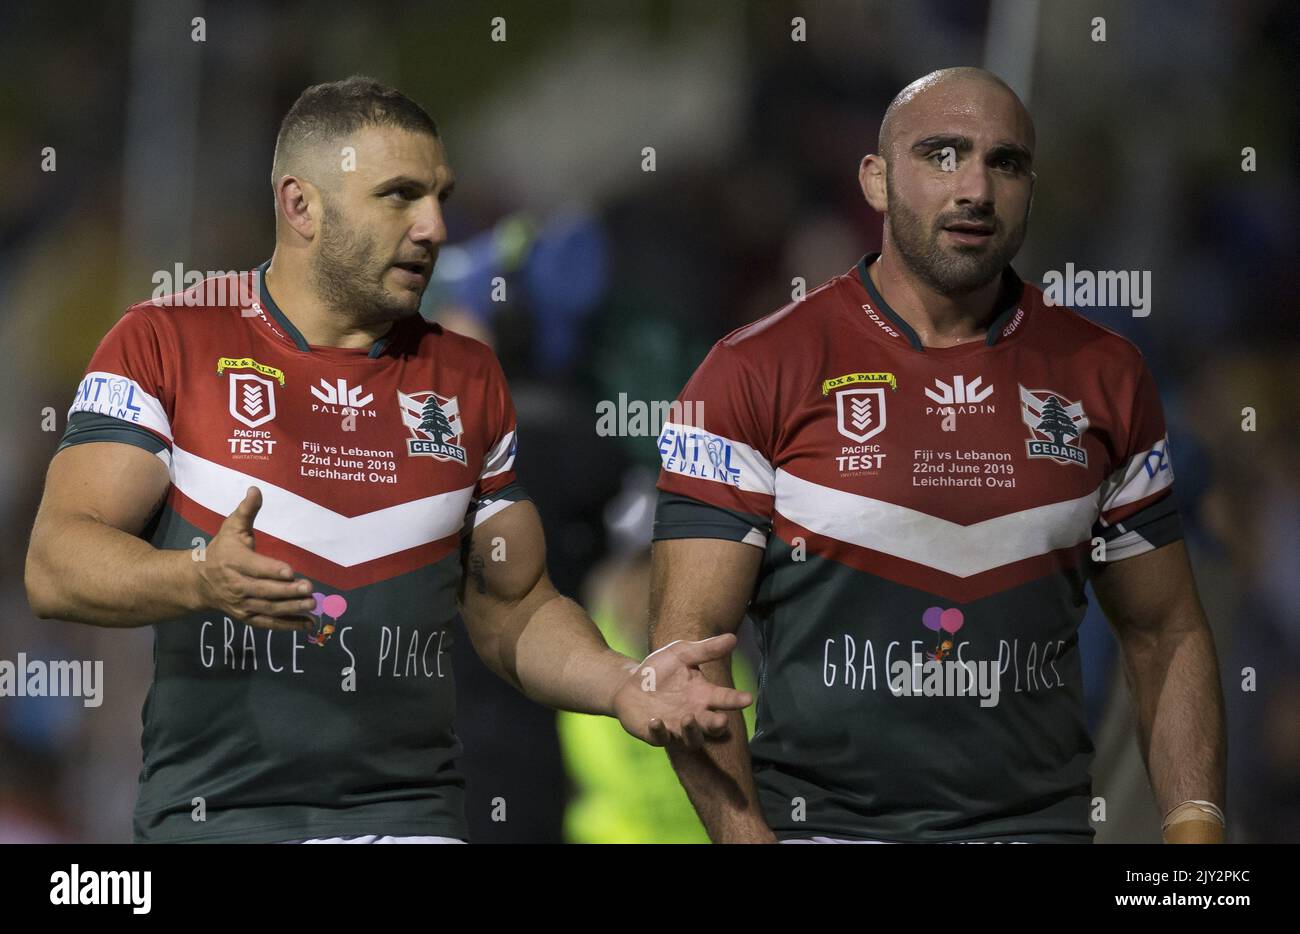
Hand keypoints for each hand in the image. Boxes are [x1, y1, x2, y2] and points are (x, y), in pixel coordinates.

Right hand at [192, 486, 316, 630]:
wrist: (198, 581)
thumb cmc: (221, 549)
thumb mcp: (231, 527)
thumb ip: (246, 511)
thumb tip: (255, 489)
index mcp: (233, 561)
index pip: (254, 567)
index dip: (271, 570)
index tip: (290, 571)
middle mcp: (236, 585)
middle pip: (263, 590)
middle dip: (287, 591)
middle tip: (310, 588)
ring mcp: (241, 604)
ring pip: (267, 608)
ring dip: (290, 608)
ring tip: (312, 604)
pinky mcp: (247, 616)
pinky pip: (268, 623)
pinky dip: (288, 625)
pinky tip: (308, 624)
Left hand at [613, 634, 752, 747]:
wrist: (630, 684)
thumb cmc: (661, 670)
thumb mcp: (682, 653)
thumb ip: (706, 650)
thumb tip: (733, 638)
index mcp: (703, 695)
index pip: (724, 699)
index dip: (735, 700)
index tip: (747, 698)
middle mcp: (694, 714)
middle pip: (711, 726)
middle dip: (717, 725)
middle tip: (721, 720)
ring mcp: (676, 727)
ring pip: (690, 738)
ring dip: (691, 731)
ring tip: (688, 718)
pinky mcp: (655, 734)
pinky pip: (660, 737)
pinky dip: (659, 731)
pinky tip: (656, 721)